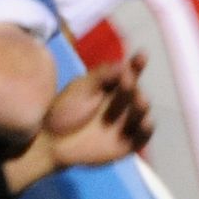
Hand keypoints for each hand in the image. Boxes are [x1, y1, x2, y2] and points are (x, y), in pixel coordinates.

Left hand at [39, 54, 153, 168]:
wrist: (52, 141)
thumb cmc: (64, 111)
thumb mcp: (80, 88)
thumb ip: (101, 76)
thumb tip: (123, 65)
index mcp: (113, 87)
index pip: (128, 73)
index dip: (137, 65)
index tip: (142, 55)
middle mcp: (123, 103)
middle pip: (134, 92)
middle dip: (132, 87)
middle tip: (127, 80)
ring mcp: (126, 123)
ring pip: (141, 112)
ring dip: (142, 106)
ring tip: (140, 100)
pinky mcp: (128, 143)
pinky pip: (142, 136)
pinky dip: (146, 130)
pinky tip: (147, 122)